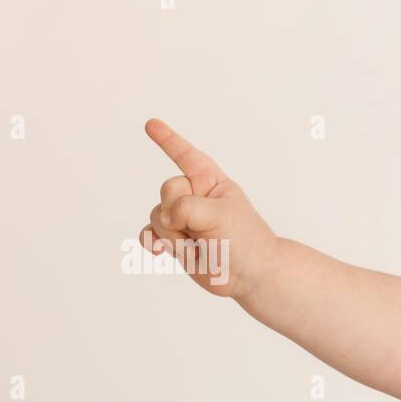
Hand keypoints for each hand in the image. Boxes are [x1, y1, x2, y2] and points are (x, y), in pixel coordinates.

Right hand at [140, 118, 279, 299]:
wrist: (250, 276)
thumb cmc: (245, 241)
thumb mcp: (220, 215)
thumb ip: (187, 207)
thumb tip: (164, 219)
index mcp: (211, 183)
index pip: (187, 157)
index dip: (168, 141)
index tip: (150, 124)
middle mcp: (195, 197)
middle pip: (167, 189)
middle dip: (178, 211)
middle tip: (202, 230)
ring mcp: (184, 219)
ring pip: (157, 215)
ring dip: (174, 236)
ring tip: (199, 247)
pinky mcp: (175, 240)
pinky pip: (149, 234)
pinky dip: (151, 241)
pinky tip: (158, 250)